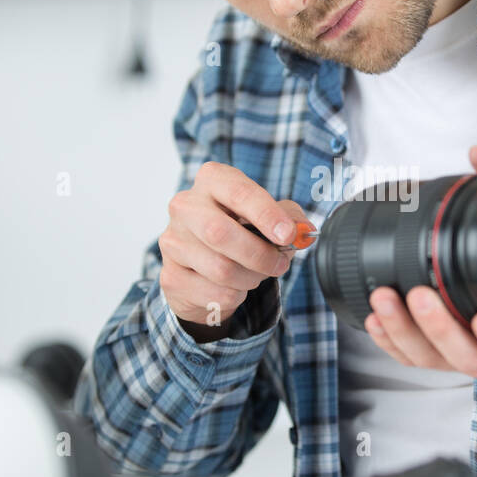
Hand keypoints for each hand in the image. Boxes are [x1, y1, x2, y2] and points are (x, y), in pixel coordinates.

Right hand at [158, 162, 308, 333]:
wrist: (202, 265)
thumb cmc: (239, 231)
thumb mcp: (268, 216)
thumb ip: (290, 218)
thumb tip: (305, 231)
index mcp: (212, 180)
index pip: (238, 193)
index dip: (266, 214)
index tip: (288, 235)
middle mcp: (185, 206)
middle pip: (220, 233)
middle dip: (258, 254)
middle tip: (279, 264)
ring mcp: (172, 241)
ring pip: (220, 269)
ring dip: (250, 278)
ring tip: (255, 274)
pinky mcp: (171, 276)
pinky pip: (214, 293)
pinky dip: (234, 296)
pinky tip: (233, 286)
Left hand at [363, 145, 476, 377]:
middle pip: (469, 356)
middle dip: (439, 328)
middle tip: (419, 296)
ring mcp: (466, 354)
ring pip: (435, 359)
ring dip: (406, 332)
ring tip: (385, 299)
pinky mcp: (437, 353)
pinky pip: (412, 357)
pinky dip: (391, 341)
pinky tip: (375, 319)